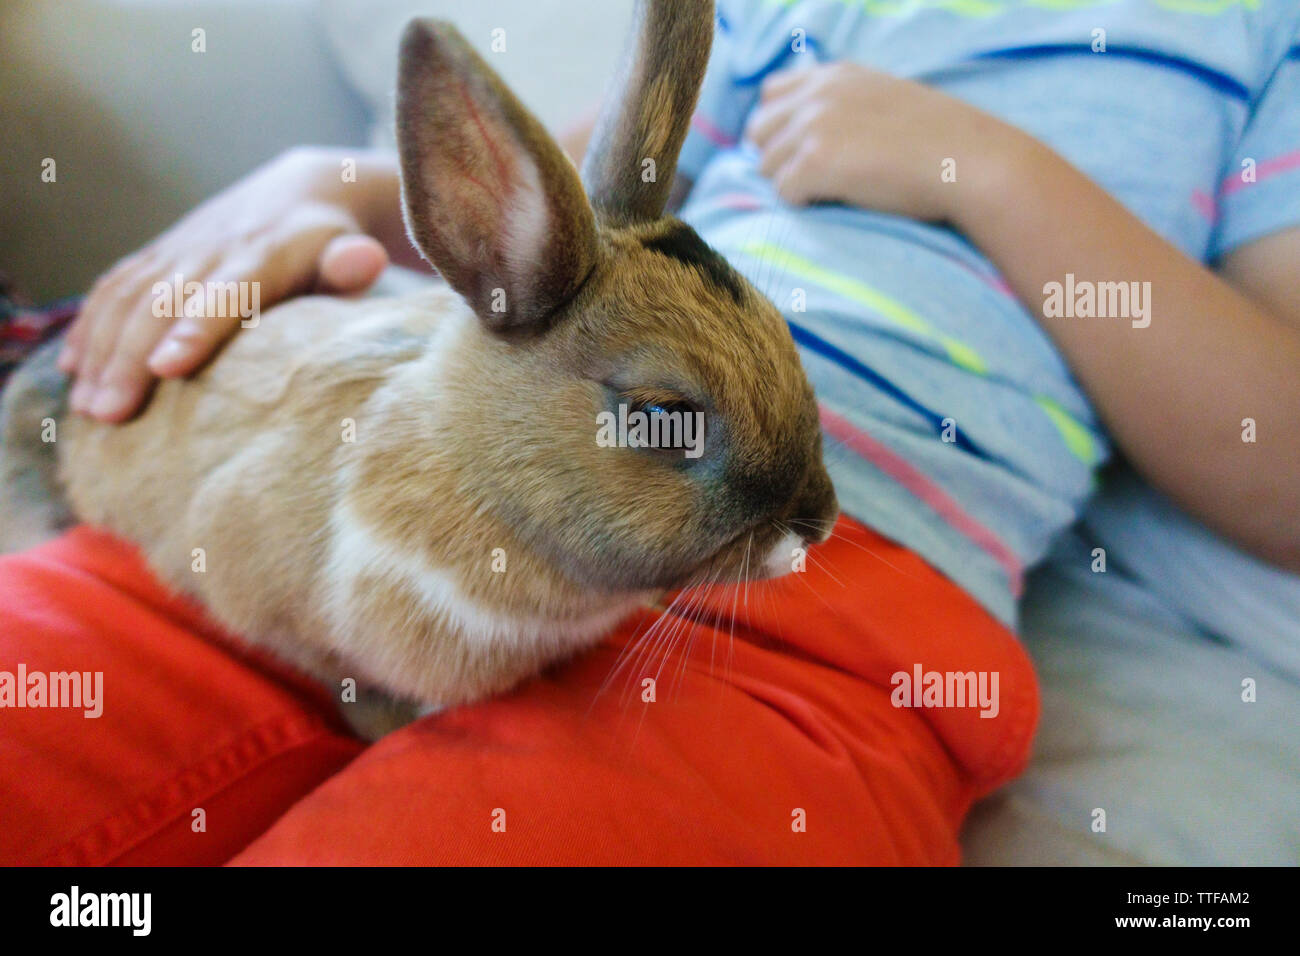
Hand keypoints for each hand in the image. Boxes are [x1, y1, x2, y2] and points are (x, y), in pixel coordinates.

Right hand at [61, 147, 391, 421]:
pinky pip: (115, 285)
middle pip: (163, 303)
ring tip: (87, 407)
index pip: (228, 292)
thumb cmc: (333, 244)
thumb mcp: (350, 251)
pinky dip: (89, 324)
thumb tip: (366, 258)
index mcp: (264, 252)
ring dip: (101, 350)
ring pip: (129, 296)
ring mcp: (180, 248)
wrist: (300, 191)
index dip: (196, 327)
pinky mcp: (160, 252)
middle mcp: (213, 247)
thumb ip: (353, 263)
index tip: (166, 367)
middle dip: (130, 358)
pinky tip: (74, 367)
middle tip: (109, 414)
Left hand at [744, 62, 1024, 220]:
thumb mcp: (886, 103)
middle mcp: (818, 93)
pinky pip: (783, 192)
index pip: (771, 94)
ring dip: (792, 184)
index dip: (781, 128)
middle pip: (758, 130)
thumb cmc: (941, 144)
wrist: (973, 163)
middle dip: (778, 158)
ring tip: (834, 192)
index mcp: (836, 74)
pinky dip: (804, 202)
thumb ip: (846, 107)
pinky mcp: (816, 161)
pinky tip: (837, 201)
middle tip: (816, 180)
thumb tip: (812, 135)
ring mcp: (814, 125)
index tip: (806, 152)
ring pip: (766, 165)